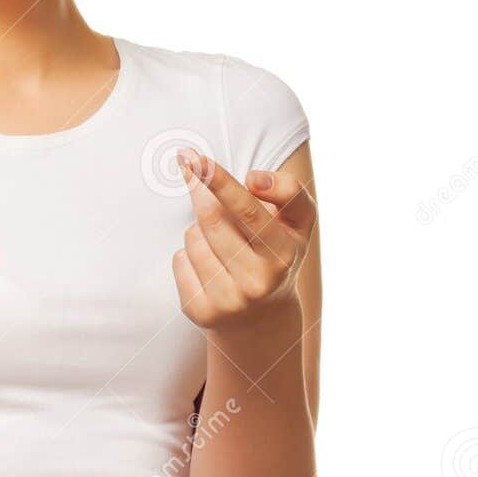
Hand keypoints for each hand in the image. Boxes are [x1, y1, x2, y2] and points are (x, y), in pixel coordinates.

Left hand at [172, 151, 315, 333]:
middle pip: (211, 219)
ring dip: (200, 229)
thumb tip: (253, 179)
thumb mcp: (298, 222)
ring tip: (221, 243)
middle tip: (195, 172)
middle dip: (201, 191)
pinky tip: (209, 266)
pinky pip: (178, 260)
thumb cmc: (278, 254)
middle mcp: (256, 282)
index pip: (247, 210)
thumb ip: (289, 191)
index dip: (220, 181)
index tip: (196, 159)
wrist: (263, 317)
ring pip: (192, 238)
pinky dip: (188, 254)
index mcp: (282, 255)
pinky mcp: (199, 311)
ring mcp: (227, 301)